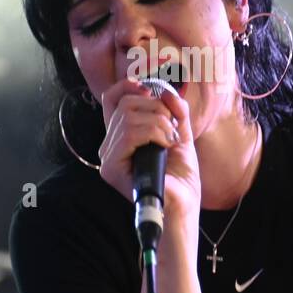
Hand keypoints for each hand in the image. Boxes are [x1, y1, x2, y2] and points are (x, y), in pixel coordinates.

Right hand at [97, 77, 200, 216]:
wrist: (183, 205)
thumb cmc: (180, 177)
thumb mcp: (180, 134)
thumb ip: (175, 111)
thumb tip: (166, 91)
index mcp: (122, 135)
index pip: (112, 99)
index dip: (127, 87)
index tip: (149, 90)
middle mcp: (110, 145)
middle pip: (125, 104)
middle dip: (156, 110)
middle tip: (171, 130)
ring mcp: (108, 157)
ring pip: (128, 117)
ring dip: (159, 124)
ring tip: (170, 141)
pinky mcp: (111, 168)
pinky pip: (129, 133)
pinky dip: (153, 134)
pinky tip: (164, 147)